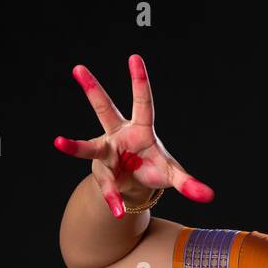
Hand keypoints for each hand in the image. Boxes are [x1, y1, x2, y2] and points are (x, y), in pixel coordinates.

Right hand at [53, 54, 215, 216]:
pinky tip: (117, 209)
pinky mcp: (101, 172)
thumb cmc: (154, 169)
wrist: (135, 186)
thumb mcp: (172, 175)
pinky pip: (107, 186)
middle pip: (104, 109)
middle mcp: (119, 135)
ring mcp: (106, 152)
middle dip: (92, 89)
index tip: (134, 58)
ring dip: (74, 146)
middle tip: (78, 68)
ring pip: (89, 147)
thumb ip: (188, 183)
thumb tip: (209, 196)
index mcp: (141, 129)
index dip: (139, 81)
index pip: (142, 102)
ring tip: (58, 142)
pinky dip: (113, 198)